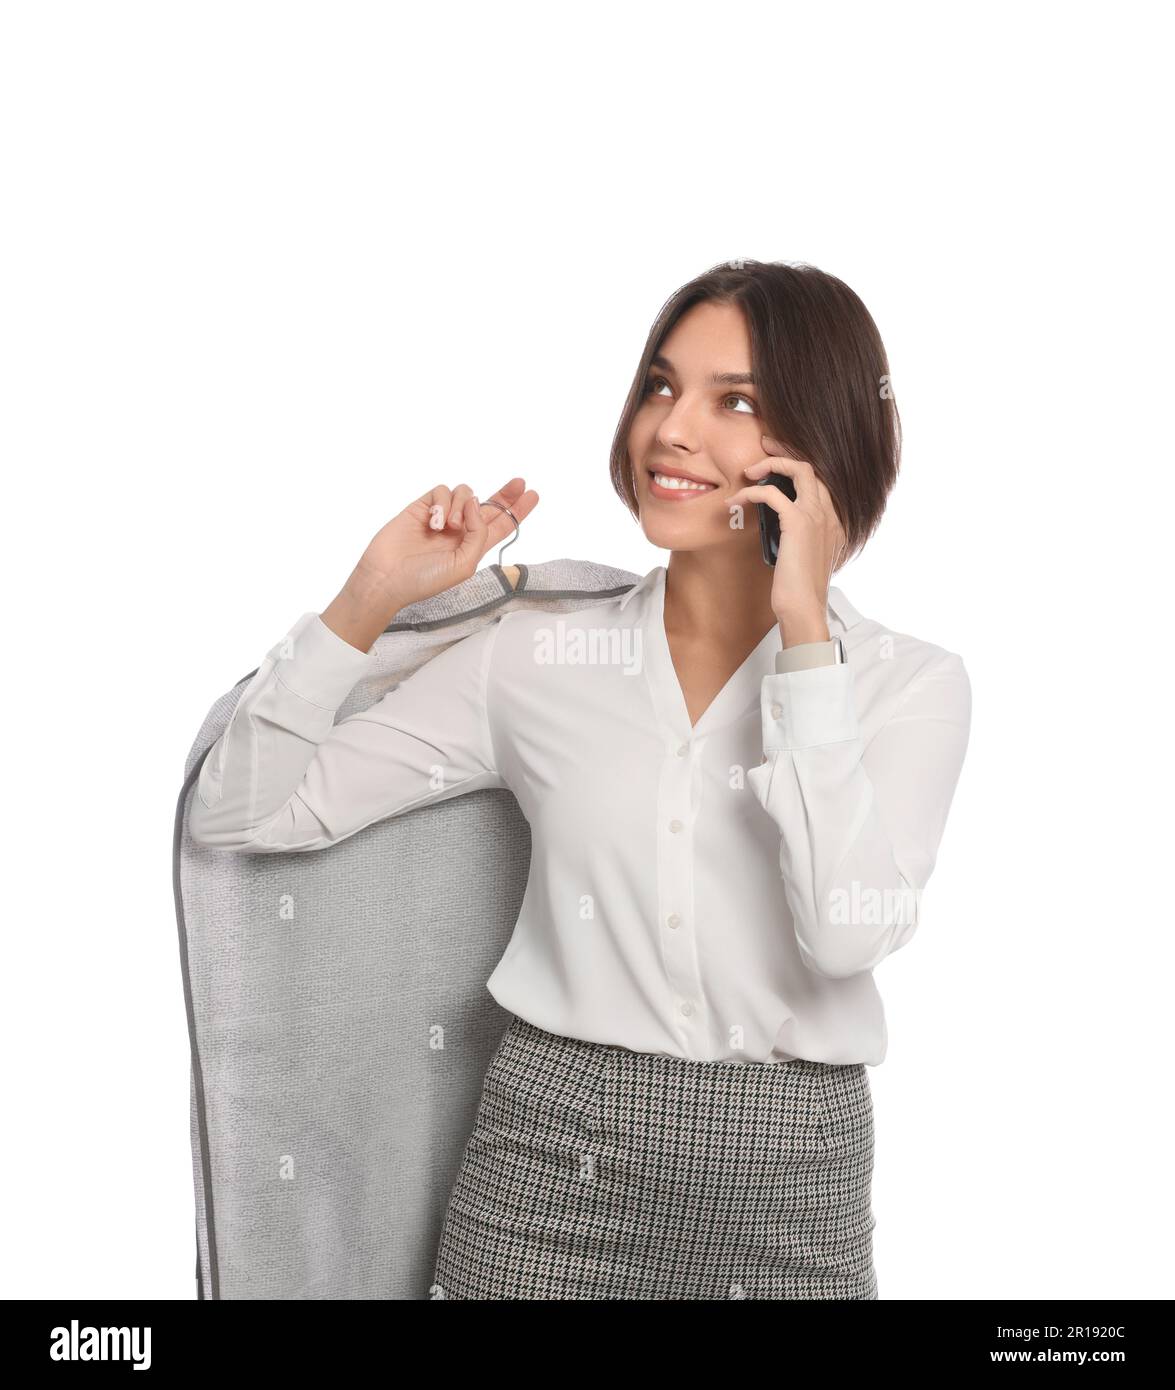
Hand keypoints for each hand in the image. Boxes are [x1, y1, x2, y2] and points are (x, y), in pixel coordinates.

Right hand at [352, 476, 539, 610]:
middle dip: (506, 493)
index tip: (533, 495)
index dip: (517, 511)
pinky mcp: (422, 507)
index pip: (501, 525)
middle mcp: (460, 530)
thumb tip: (476, 503)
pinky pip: (440, 491)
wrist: (388, 577)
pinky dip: (441, 503)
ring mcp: (441, 517)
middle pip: (488, 504)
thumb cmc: (425, 579)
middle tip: (519, 483)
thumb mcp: (464, 564)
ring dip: (461, 506)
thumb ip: (479, 534)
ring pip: (464, 493)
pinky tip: (433, 522)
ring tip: (448, 526)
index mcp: (473, 547)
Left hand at [727, 435, 844, 646]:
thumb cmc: (797, 588)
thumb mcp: (800, 555)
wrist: (803, 608)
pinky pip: (773, 493)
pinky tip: (738, 500)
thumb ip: (796, 535)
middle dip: (785, 451)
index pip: (818, 480)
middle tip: (762, 446)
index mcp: (834, 521)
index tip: (775, 458)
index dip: (795, 463)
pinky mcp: (798, 523)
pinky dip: (753, 492)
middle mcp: (830, 514)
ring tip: (749, 471)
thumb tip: (775, 523)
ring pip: (799, 469)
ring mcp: (817, 516)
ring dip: (771, 463)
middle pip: (811, 466)